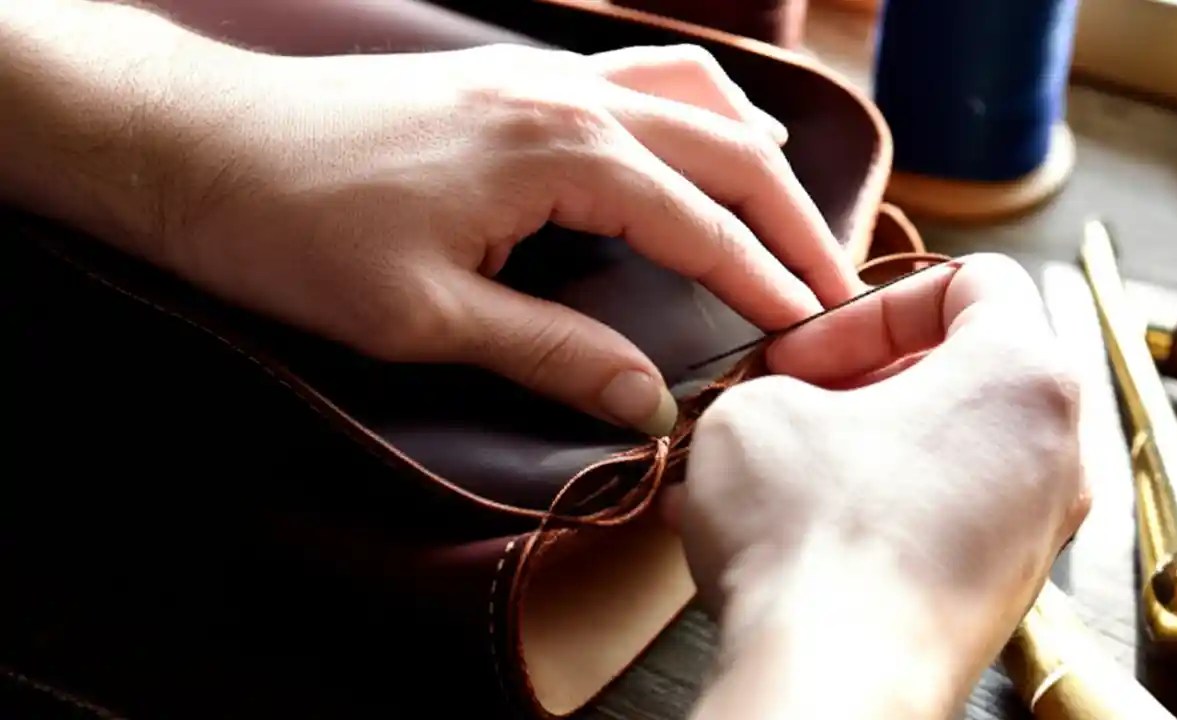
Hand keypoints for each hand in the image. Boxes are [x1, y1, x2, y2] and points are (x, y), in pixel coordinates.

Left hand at [145, 41, 857, 435]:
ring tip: (794, 210)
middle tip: (835, 284)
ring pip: (691, 96)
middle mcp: (567, 96)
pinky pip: (637, 76)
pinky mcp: (510, 77)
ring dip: (752, 155)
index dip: (765, 282)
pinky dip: (693, 106)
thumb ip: (552, 355)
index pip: (701, 223)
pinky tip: (700, 133)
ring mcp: (540, 75)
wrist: (199, 147)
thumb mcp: (426, 318)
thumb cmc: (296, 231)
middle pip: (724, 150)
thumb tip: (647, 403)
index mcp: (559, 151)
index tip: (813, 331)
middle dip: (789, 221)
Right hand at [666, 254, 1090, 719]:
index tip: (808, 353)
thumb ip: (781, 376)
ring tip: (785, 467)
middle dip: (864, 376)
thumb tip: (783, 401)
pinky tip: (803, 529)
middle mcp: (1058, 451)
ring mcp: (1039, 530)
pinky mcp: (1003, 591)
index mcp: (1024, 374)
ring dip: (864, 443)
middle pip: (964, 369)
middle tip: (795, 401)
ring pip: (951, 446)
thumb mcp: (756, 407)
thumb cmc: (812, 537)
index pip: (970, 281)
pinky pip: (944, 515)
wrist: (833, 682)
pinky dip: (880, 504)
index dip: (868, 305)